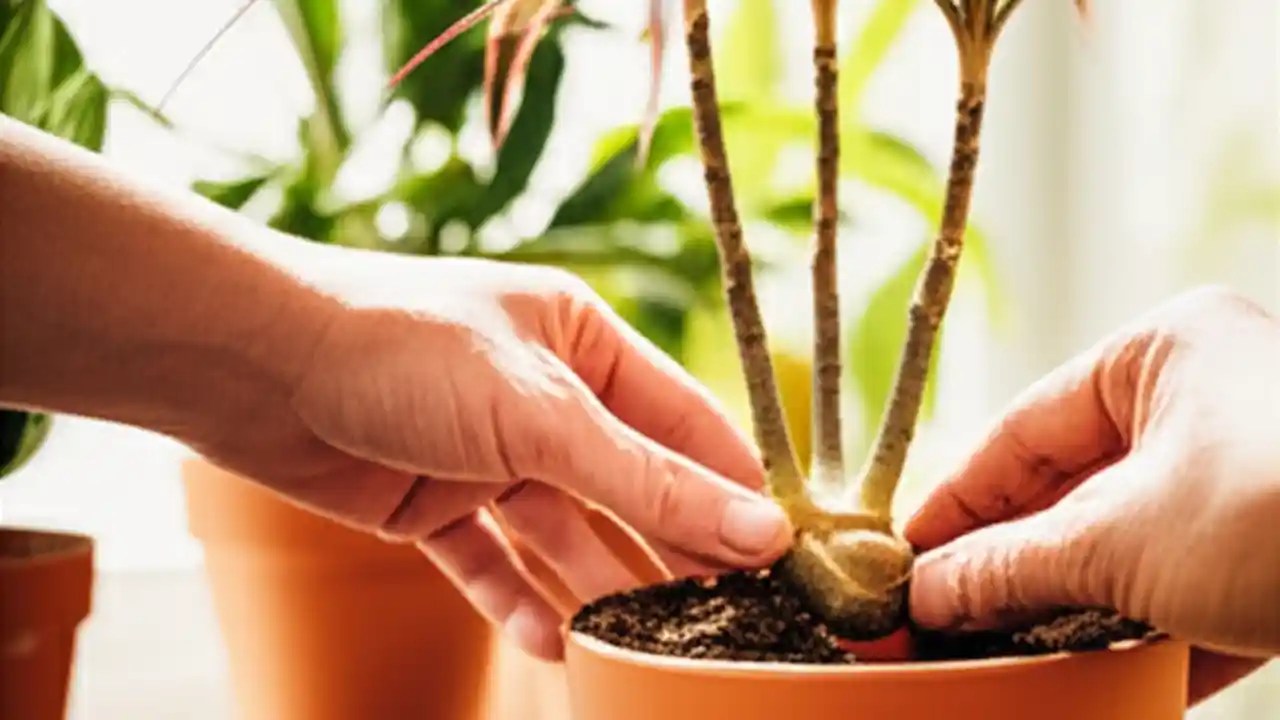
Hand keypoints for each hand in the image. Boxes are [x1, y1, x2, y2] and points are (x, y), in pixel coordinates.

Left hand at [194, 249, 790, 659]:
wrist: (253, 366)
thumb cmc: (401, 350)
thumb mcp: (540, 413)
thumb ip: (648, 481)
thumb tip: (760, 534)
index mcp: (581, 343)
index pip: (685, 424)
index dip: (735, 490)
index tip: (786, 559)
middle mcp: (542, 398)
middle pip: (631, 487)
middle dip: (673, 550)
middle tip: (727, 618)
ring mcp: (486, 454)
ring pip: (566, 534)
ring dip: (601, 587)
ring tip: (645, 644)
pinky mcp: (432, 503)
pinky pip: (492, 562)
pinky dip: (520, 602)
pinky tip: (555, 644)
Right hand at [905, 287, 1279, 703]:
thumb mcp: (1120, 540)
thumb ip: (1011, 567)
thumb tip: (929, 595)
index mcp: (1160, 355)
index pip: (1021, 432)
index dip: (952, 504)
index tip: (902, 564)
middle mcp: (1205, 406)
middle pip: (1070, 495)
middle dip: (1006, 568)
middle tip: (939, 621)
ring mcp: (1250, 481)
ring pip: (1127, 549)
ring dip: (1068, 610)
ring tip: (1000, 657)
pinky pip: (1189, 593)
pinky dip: (1141, 638)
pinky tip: (1089, 680)